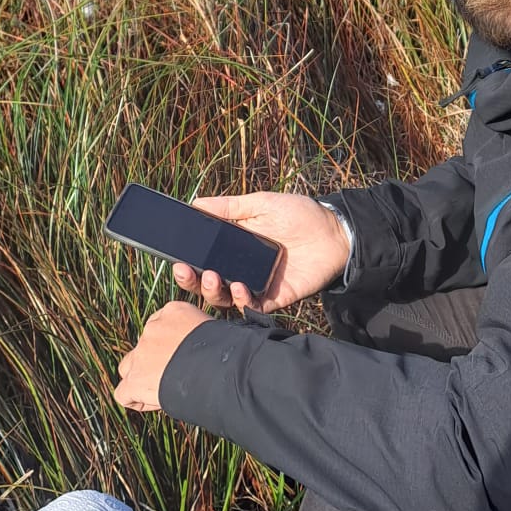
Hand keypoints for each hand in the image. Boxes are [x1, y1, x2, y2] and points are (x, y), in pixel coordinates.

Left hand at [114, 303, 212, 413]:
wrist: (221, 367)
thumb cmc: (228, 351)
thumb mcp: (217, 331)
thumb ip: (201, 335)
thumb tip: (206, 347)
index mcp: (174, 311)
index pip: (161, 326)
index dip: (171, 345)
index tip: (186, 358)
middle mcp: (154, 328)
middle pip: (145, 346)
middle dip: (155, 361)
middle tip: (177, 376)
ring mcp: (141, 353)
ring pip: (128, 366)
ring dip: (141, 377)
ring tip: (162, 389)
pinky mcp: (135, 379)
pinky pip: (123, 393)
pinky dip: (135, 400)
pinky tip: (154, 403)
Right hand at [170, 191, 350, 313]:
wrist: (335, 231)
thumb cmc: (299, 214)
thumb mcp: (261, 204)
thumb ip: (229, 206)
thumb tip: (195, 203)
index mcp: (234, 248)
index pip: (203, 259)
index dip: (187, 262)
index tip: (175, 258)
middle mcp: (241, 268)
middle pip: (207, 283)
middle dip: (191, 281)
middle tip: (186, 271)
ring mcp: (257, 284)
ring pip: (224, 299)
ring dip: (212, 291)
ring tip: (213, 277)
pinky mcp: (275, 298)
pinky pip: (252, 307)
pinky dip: (241, 301)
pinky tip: (238, 288)